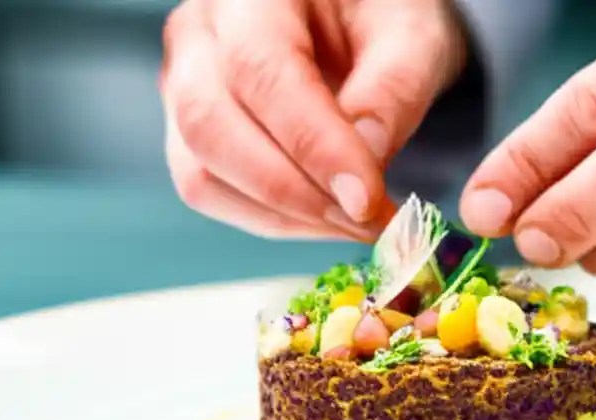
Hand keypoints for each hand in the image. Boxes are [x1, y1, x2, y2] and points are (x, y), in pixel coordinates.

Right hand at [161, 0, 467, 240]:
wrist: (357, 20)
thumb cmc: (383, 16)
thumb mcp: (412, 34)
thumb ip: (393, 88)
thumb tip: (366, 159)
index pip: (261, 71)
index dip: (312, 144)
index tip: (365, 199)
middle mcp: (198, 33)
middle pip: (211, 127)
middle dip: (295, 193)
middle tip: (369, 221)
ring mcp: (182, 84)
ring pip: (201, 173)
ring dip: (284, 216)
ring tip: (355, 222)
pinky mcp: (190, 133)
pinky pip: (212, 192)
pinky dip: (272, 219)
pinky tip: (328, 218)